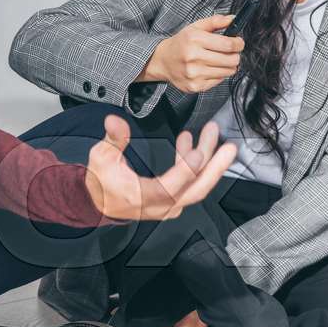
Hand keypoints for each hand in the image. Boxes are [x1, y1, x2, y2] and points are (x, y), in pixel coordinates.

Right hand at [85, 115, 238, 220]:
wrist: (99, 202)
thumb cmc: (101, 181)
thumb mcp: (101, 157)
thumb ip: (113, 139)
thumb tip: (114, 121)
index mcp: (141, 197)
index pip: (168, 188)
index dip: (185, 171)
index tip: (197, 152)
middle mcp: (159, 205)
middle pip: (195, 190)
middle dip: (215, 168)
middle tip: (228, 148)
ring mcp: (169, 205)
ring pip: (197, 185)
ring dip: (209, 161)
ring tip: (212, 135)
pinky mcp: (173, 200)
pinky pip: (191, 183)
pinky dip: (195, 164)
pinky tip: (190, 142)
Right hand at [138, 14, 244, 92]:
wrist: (162, 61)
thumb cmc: (181, 43)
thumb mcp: (195, 27)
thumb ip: (215, 21)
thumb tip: (233, 19)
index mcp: (194, 40)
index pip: (229, 44)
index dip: (239, 43)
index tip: (238, 43)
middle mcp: (193, 57)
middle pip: (232, 60)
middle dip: (235, 55)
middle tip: (229, 52)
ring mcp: (194, 73)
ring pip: (228, 71)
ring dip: (228, 65)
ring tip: (219, 60)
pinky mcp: (195, 86)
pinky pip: (219, 80)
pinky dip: (218, 74)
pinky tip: (209, 69)